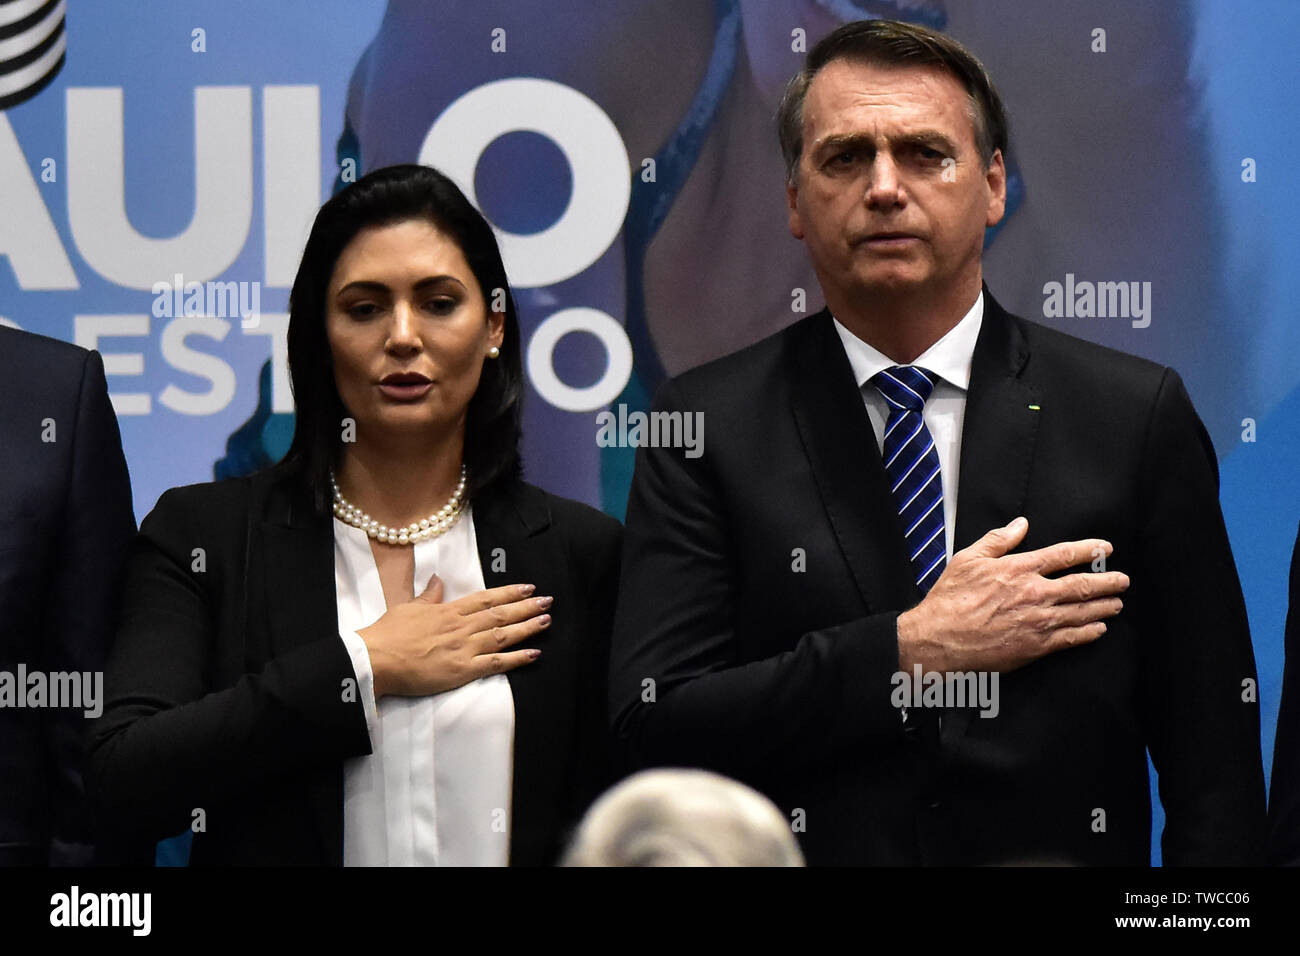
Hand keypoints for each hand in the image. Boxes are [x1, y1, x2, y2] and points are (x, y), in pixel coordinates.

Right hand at [358, 577, 550, 697]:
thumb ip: (429, 595)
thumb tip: (438, 579)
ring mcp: (464, 648)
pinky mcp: (463, 670)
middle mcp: (462, 626)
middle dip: (526, 606)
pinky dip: (517, 658)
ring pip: (503, 635)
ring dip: (527, 628)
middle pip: (501, 614)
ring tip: (546, 621)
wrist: (376, 658)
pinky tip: (534, 654)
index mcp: (449, 611)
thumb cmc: (388, 633)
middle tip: (548, 601)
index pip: (486, 599)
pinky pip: (496, 663)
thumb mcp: (409, 607)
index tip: (527, 587)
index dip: (509, 593)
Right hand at [896, 516, 1128, 673]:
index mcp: (1018, 569)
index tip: (1105, 548)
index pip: (1062, 555)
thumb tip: (1021, 524)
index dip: (1087, 550)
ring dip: (1103, 606)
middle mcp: (1034, 593)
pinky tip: (1099, 629)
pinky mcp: (1035, 646)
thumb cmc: (950, 599)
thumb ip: (998, 540)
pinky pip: (1071, 638)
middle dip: (1107, 581)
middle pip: (1081, 585)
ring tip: (1118, 603)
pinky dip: (1089, 632)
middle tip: (1123, 580)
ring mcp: (1038, 621)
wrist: (940, 639)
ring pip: (1081, 612)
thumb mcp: (967, 559)